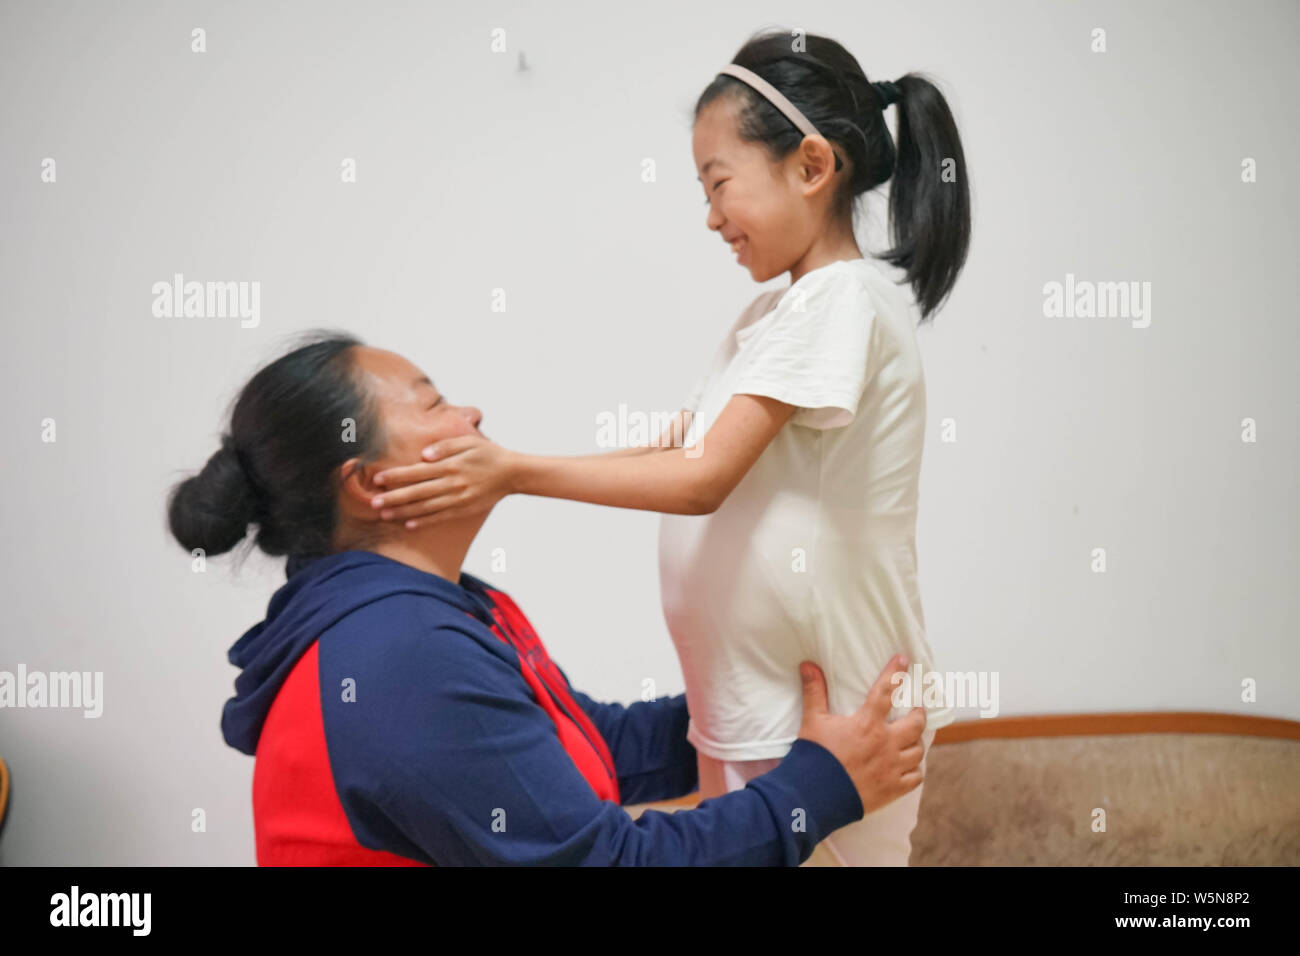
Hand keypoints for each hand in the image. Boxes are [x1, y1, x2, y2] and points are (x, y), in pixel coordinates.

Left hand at [371, 434, 516, 528]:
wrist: (512, 473)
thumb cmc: (488, 454)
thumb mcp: (469, 441)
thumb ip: (445, 446)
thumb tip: (423, 455)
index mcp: (450, 465)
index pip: (417, 472)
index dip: (396, 476)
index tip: (378, 480)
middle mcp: (452, 483)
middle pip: (417, 492)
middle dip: (393, 497)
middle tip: (373, 503)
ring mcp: (458, 499)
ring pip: (425, 507)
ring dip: (403, 512)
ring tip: (385, 515)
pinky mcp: (464, 509)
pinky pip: (440, 517)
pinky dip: (424, 521)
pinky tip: (408, 525)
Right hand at [796, 656, 926, 815]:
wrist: (816, 795)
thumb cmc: (815, 756)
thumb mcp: (812, 721)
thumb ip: (814, 692)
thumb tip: (808, 665)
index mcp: (867, 724)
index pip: (885, 691)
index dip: (895, 673)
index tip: (903, 660)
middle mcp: (886, 743)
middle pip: (915, 724)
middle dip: (918, 715)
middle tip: (917, 711)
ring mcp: (892, 767)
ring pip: (918, 751)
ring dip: (915, 743)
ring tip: (911, 740)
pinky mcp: (893, 788)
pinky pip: (916, 777)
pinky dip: (915, 770)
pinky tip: (909, 767)